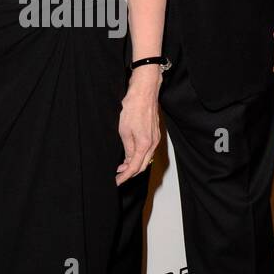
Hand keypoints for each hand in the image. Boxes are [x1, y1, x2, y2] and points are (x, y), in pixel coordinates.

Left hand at [116, 66, 160, 182]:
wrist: (144, 93)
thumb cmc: (133, 108)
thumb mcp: (124, 130)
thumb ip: (128, 148)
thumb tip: (128, 160)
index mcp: (145, 144)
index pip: (135, 167)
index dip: (125, 176)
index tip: (117, 181)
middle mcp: (153, 143)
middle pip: (143, 165)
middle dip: (130, 173)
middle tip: (118, 176)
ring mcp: (155, 138)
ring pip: (146, 158)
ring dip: (134, 164)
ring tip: (121, 167)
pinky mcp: (155, 134)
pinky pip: (148, 150)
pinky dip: (139, 156)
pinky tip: (130, 155)